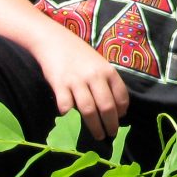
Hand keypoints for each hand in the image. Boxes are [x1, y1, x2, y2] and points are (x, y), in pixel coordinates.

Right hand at [38, 25, 129, 140]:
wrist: (54, 40)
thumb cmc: (79, 53)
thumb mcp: (99, 63)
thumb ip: (107, 81)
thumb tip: (116, 108)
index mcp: (108, 71)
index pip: (121, 96)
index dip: (122, 111)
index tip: (120, 119)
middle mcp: (95, 76)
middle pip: (107, 107)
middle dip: (111, 125)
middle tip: (111, 135)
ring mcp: (77, 81)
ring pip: (89, 111)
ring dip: (95, 127)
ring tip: (98, 136)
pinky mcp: (60, 85)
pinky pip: (66, 107)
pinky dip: (70, 117)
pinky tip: (73, 121)